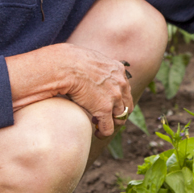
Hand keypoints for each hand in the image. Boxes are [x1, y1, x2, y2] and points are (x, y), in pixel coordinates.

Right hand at [7, 44, 132, 138]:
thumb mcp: (90, 58)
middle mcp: (120, 83)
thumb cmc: (70, 60)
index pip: (125, 89)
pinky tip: (96, 134)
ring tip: (100, 126)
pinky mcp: (104, 109)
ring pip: (120, 118)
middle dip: (118, 113)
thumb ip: (95, 66)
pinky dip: (103, 133)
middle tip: (106, 117)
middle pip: (127, 105)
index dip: (118, 99)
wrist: (66, 65)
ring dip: (111, 123)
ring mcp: (114, 97)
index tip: (107, 103)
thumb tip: (87, 69)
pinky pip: (108, 128)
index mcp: (118, 70)